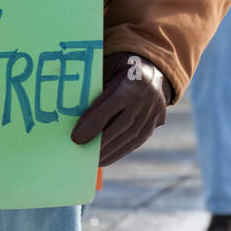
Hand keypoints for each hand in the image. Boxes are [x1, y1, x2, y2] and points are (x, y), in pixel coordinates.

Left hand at [71, 52, 169, 166]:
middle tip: (81, 153)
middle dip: (100, 143)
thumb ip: (97, 92)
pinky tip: (107, 158)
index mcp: (132, 81)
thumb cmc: (120, 71)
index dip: (92, 124)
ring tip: (93, 160)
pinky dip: (120, 152)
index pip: (109, 107)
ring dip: (110, 152)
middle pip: (121, 125)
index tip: (75, 138)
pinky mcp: (156, 123)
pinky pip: (137, 141)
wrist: (153, 70)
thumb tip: (74, 118)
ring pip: (131, 137)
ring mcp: (154, 111)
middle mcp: (146, 97)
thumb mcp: (109, 72)